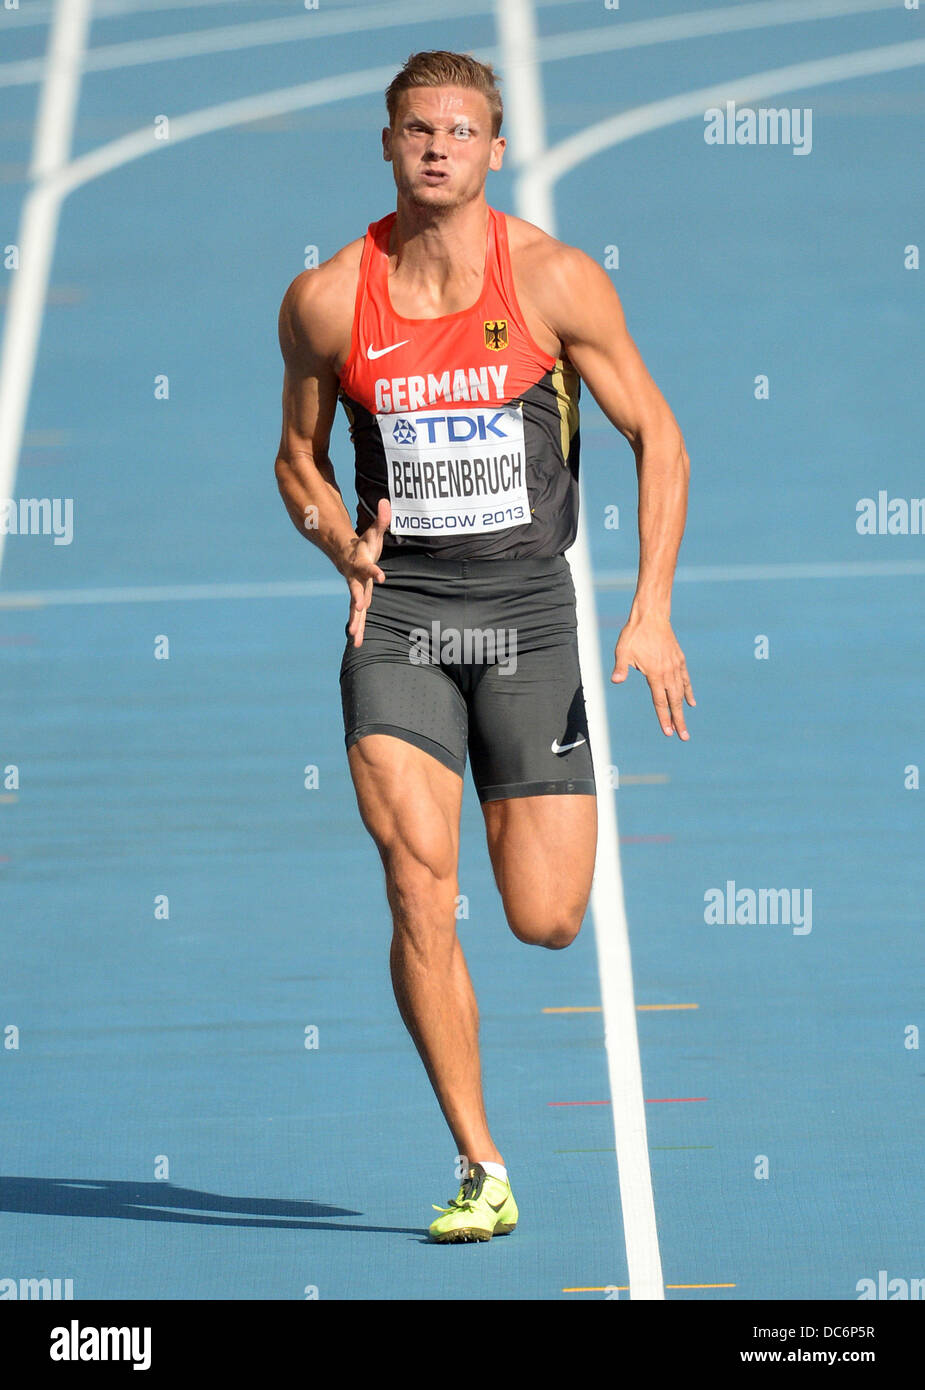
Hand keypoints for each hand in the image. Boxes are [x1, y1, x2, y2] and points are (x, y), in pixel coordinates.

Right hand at [339, 498, 389, 646]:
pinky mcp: (357, 598)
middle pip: (356, 590)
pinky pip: (357, 615)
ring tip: (355, 638)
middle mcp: (355, 578)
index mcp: (359, 563)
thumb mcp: (372, 533)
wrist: (344, 555)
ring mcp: (355, 589)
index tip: (381, 576)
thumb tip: (387, 501)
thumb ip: (381, 519)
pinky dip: (357, 627)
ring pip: (355, 608)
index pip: (367, 567)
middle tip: (359, 609)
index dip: (373, 570)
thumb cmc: (362, 544)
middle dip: (357, 601)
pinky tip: (357, 642)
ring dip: (355, 622)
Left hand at [612, 612, 694, 738]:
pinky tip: (691, 702)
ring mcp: (675, 666)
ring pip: (681, 692)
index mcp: (655, 674)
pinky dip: (688, 691)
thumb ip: (621, 667)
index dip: (664, 718)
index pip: (660, 702)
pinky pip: (685, 679)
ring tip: (685, 724)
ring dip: (683, 709)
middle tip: (683, 737)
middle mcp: (668, 672)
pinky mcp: (679, 659)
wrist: (651, 616)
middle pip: (674, 702)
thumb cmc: (634, 634)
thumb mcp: (623, 650)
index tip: (669, 732)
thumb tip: (615, 681)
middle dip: (679, 720)